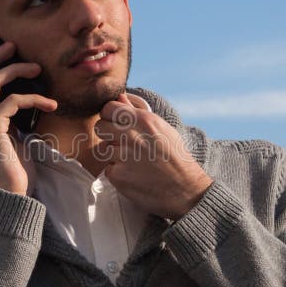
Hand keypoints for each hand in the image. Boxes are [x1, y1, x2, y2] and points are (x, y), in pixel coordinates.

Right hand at [0, 42, 56, 194]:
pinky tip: (51, 103)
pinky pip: (12, 101)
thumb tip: (17, 101)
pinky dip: (33, 97)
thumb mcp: (13, 138)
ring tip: (36, 67)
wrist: (11, 196)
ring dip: (13, 70)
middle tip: (12, 45)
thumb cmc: (15, 171)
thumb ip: (10, 119)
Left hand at [95, 93, 212, 218]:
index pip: (108, 108)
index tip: (115, 124)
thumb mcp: (162, 129)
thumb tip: (119, 97)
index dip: (110, 116)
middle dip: (108, 135)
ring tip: (132, 161)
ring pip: (103, 149)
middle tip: (121, 144)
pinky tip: (133, 174)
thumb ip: (137, 113)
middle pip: (100, 127)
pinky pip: (108, 169)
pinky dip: (117, 173)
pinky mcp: (118, 176)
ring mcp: (124, 156)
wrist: (185, 190)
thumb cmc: (175, 157)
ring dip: (113, 155)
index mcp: (143, 120)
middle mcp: (132, 135)